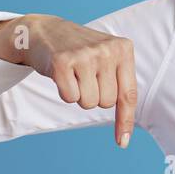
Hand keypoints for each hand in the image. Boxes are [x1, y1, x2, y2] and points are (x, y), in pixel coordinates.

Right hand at [22, 15, 137, 147]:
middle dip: (94, 97)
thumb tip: (125, 137)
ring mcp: (84, 55)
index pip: (128, 94)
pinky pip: (70, 98)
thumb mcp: (108, 59)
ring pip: (88, 102)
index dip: (125, 120)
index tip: (122, 143)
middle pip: (107, 102)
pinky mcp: (62, 62)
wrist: (46, 31)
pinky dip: (65, 93)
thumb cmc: (82, 53)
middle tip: (85, 77)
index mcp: (123, 49)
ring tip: (74, 74)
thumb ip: (120, 86)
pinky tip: (62, 74)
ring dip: (79, 95)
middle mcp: (107, 50)